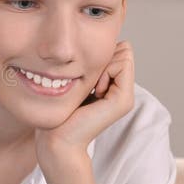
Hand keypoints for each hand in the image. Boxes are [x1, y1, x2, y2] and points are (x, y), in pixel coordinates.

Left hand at [35, 41, 134, 166]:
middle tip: (90, 84)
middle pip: (124, 51)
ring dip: (103, 66)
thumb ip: (92, 67)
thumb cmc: (60, 111)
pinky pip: (121, 64)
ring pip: (124, 56)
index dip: (101, 56)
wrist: (57, 139)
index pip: (120, 50)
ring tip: (92, 89)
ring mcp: (126, 97)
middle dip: (104, 60)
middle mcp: (123, 92)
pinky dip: (104, 72)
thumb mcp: (78, 82)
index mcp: (114, 87)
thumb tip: (103, 44)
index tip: (86, 78)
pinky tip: (95, 92)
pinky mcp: (123, 100)